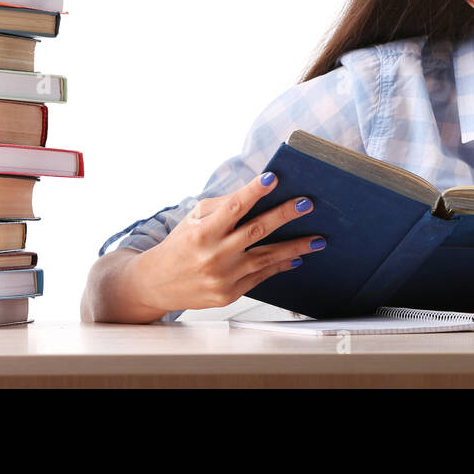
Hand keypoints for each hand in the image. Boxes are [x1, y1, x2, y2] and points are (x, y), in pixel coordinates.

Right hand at [130, 172, 325, 313]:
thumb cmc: (179, 245)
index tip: (273, 177)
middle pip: (256, 231)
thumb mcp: (193, 219)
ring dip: (295, 247)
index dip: (254, 192)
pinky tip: (297, 258)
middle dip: (284, 215)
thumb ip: (223, 206)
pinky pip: (260, 277)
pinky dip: (280, 266)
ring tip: (318, 239)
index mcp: (202, 232)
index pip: (232, 207)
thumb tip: (256, 191)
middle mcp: (213, 255)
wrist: (156, 284)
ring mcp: (222, 278)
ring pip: (266, 258)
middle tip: (306, 204)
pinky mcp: (228, 295)